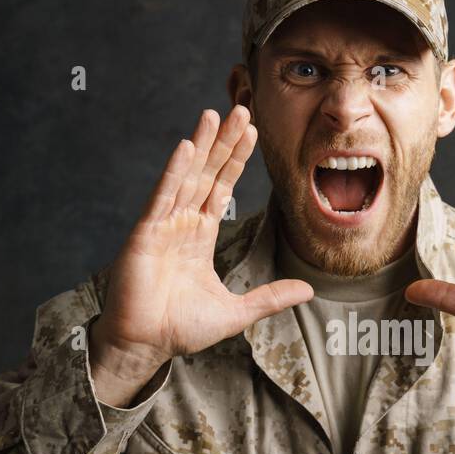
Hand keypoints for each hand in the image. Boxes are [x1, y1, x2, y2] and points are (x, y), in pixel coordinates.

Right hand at [89, 105, 312, 405]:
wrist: (145, 345)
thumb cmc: (180, 328)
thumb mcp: (236, 312)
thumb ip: (271, 298)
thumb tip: (309, 290)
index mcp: (199, 235)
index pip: (222, 188)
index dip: (237, 160)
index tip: (253, 131)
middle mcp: (181, 223)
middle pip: (207, 173)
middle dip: (224, 141)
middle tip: (242, 107)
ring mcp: (162, 226)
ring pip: (186, 176)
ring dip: (202, 145)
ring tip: (215, 113)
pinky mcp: (146, 234)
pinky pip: (162, 197)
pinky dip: (174, 172)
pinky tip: (187, 147)